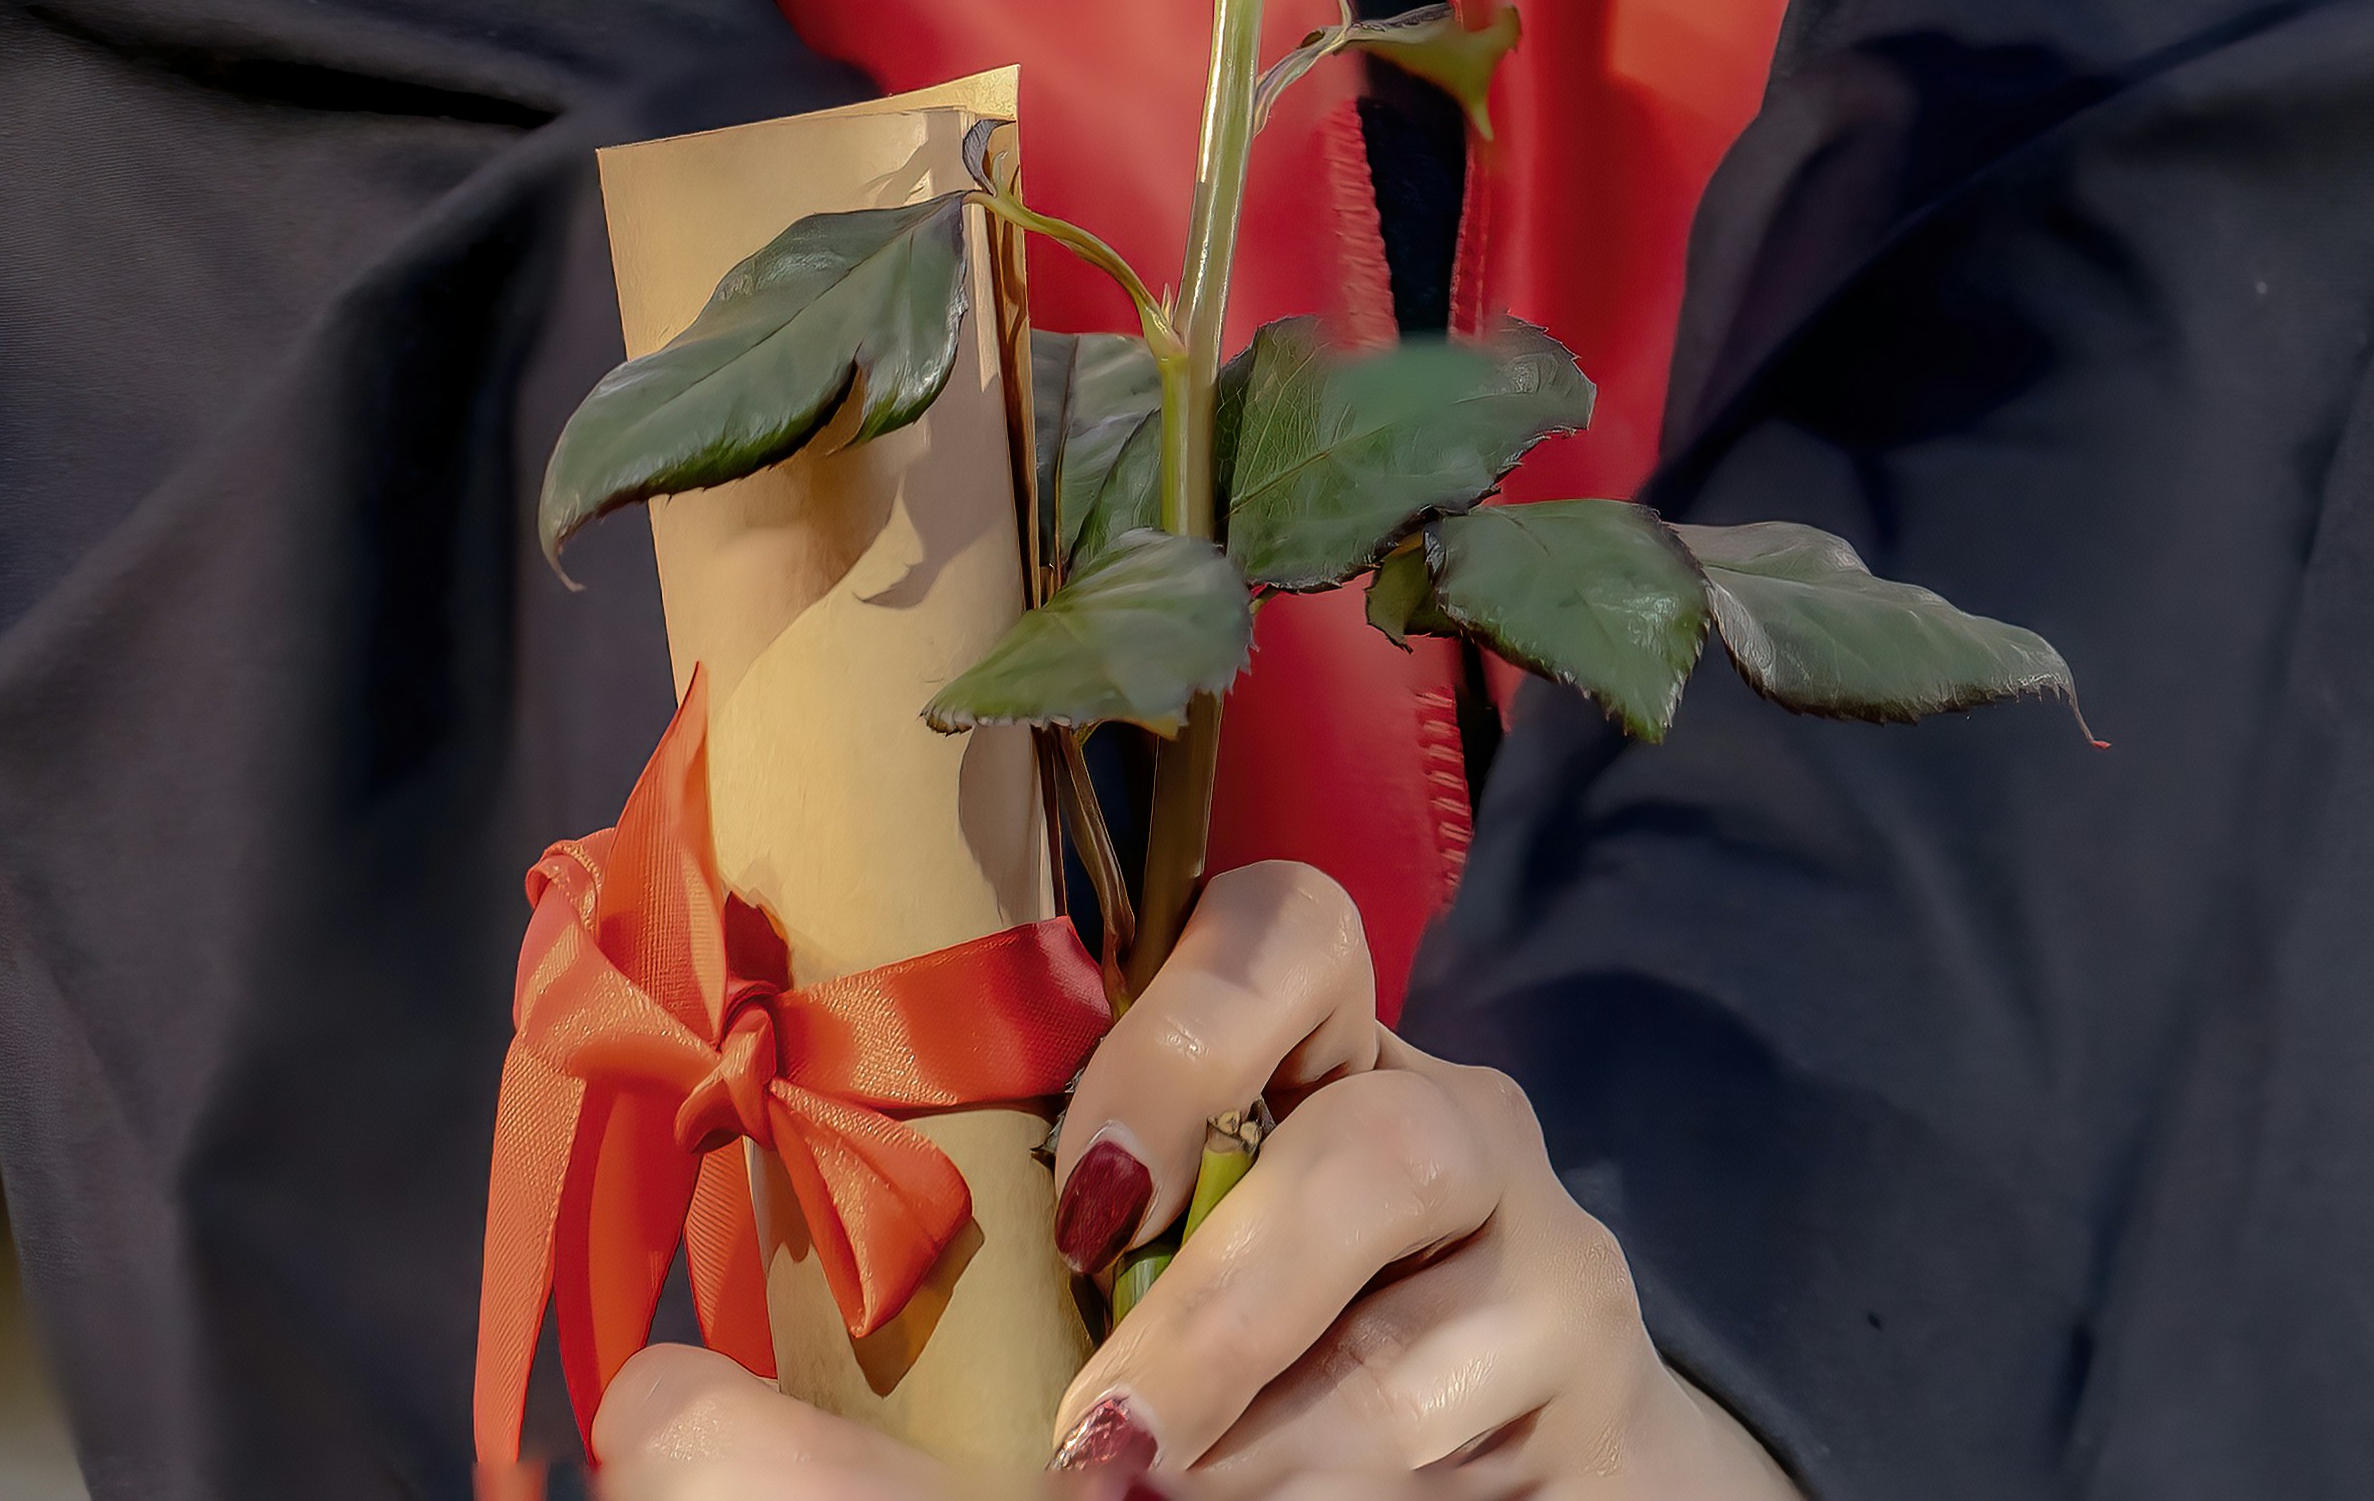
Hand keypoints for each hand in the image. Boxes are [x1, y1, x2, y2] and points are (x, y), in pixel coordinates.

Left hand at [1041, 861, 1796, 1500]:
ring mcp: (1547, 1260)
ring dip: (1263, 1455)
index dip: (1183, 1040)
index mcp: (1329, 1046)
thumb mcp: (1178, 1261)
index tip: (1085, 1201)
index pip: (1290, 930)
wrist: (1520, 1449)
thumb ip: (1068, 1259)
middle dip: (1225, 1314)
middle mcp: (1457, 1122)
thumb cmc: (1286, 1338)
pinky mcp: (1598, 1411)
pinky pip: (1462, 1464)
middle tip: (1101, 1436)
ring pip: (1410, 1355)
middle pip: (1381, 1150)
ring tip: (1149, 1500)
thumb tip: (775, 1417)